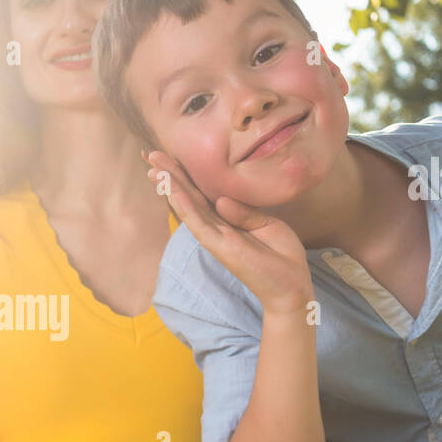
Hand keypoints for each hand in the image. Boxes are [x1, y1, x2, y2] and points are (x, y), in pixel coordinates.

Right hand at [146, 149, 312, 315]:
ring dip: (170, 187)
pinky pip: (199, 223)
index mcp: (226, 220)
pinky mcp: (220, 246)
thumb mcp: (266, 224)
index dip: (184, 175)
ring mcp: (215, 237)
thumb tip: (221, 199)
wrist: (291, 286)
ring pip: (187, 207)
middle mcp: (216, 227)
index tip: (166, 157)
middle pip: (187, 196)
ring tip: (153, 168)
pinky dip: (185, 207)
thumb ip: (243, 212)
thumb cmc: (280, 256)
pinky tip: (174, 192)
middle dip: (169, 176)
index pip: (200, 193)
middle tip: (149, 155)